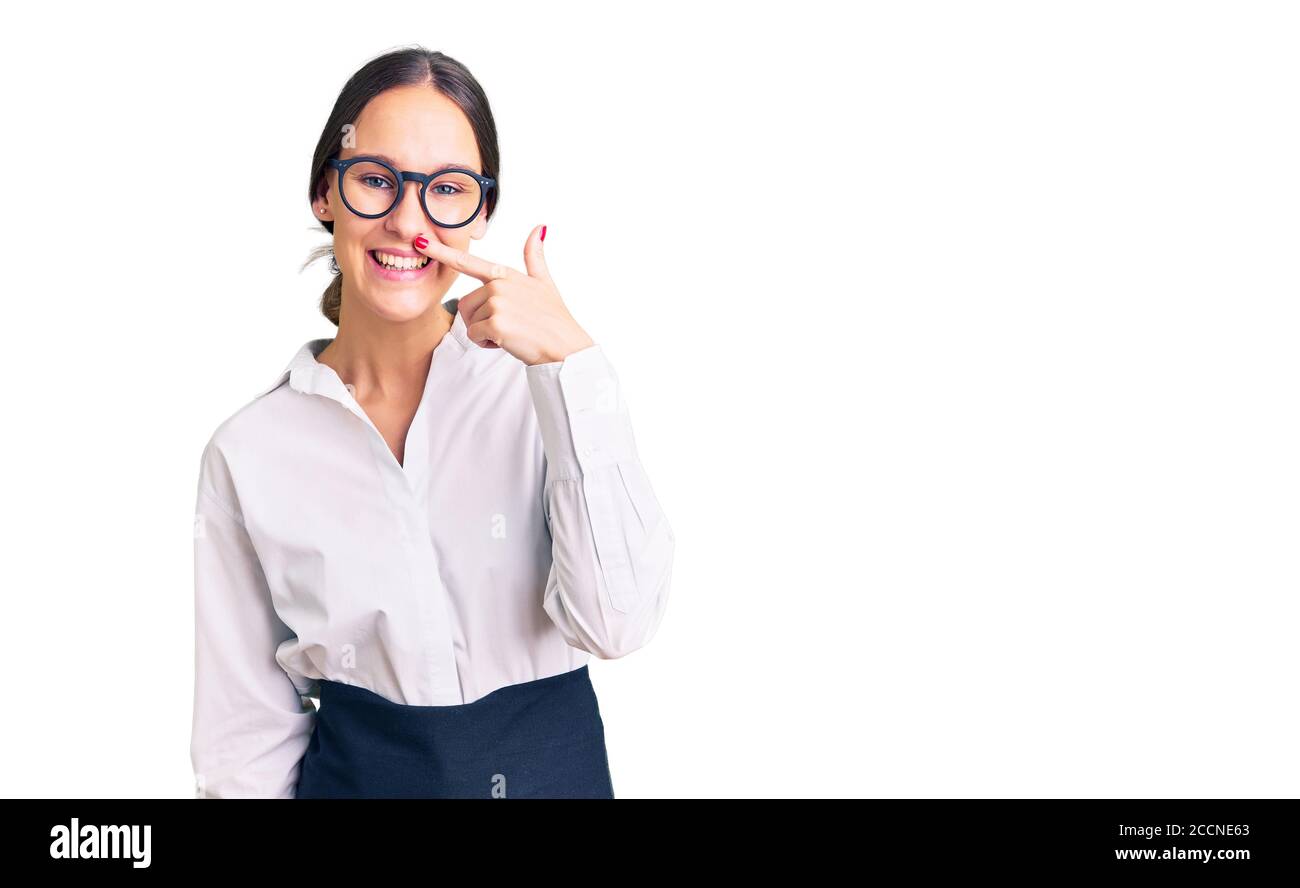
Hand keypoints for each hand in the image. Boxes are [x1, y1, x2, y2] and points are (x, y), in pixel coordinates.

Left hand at [413, 225, 594, 365]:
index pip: (467, 262)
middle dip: (481, 319)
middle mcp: (499, 284)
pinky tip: (508, 341)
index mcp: (505, 274)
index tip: (420, 242)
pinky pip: (475, 335)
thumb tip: (538, 229)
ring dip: (484, 332)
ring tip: (510, 333)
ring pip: (469, 321)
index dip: (441, 251)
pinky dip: (487, 343)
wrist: (565, 345)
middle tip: (508, 325)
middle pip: (466, 304)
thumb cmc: (554, 318)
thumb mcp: (545, 283)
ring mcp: (497, 303)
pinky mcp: (496, 323)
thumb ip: (534, 257)